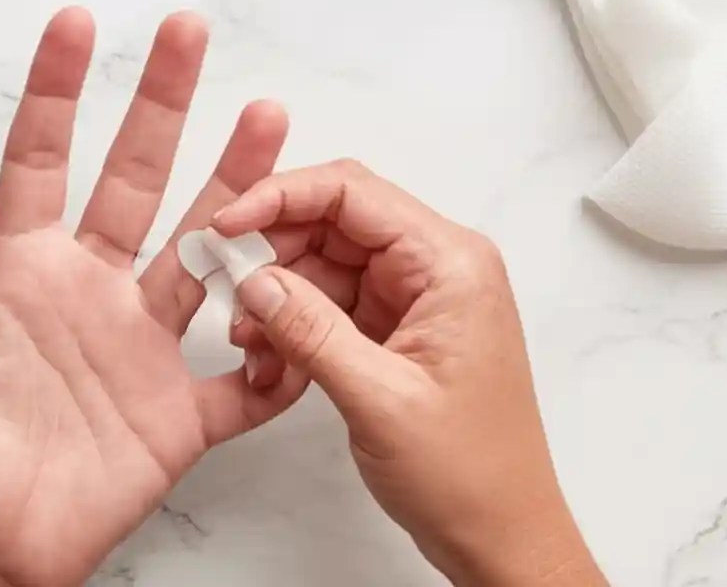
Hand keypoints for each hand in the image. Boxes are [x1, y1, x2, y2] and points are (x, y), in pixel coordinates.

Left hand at [0, 8, 308, 586]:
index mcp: (27, 275)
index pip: (42, 162)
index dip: (57, 93)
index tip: (78, 26)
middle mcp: (92, 294)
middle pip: (135, 182)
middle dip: (163, 106)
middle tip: (189, 36)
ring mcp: (143, 349)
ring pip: (204, 255)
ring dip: (239, 195)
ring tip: (270, 127)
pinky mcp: (181, 415)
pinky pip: (244, 384)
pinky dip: (276, 362)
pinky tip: (307, 315)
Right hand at [215, 160, 606, 586]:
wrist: (500, 534)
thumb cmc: (470, 474)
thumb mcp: (378, 399)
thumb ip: (310, 331)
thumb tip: (254, 279)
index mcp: (450, 264)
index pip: (353, 192)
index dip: (281, 197)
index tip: (227, 225)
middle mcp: (437, 267)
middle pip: (334, 221)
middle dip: (273, 252)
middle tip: (226, 288)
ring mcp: (416, 296)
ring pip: (324, 264)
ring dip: (278, 297)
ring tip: (250, 345)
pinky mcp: (398, 326)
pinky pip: (331, 303)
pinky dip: (295, 326)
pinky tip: (272, 361)